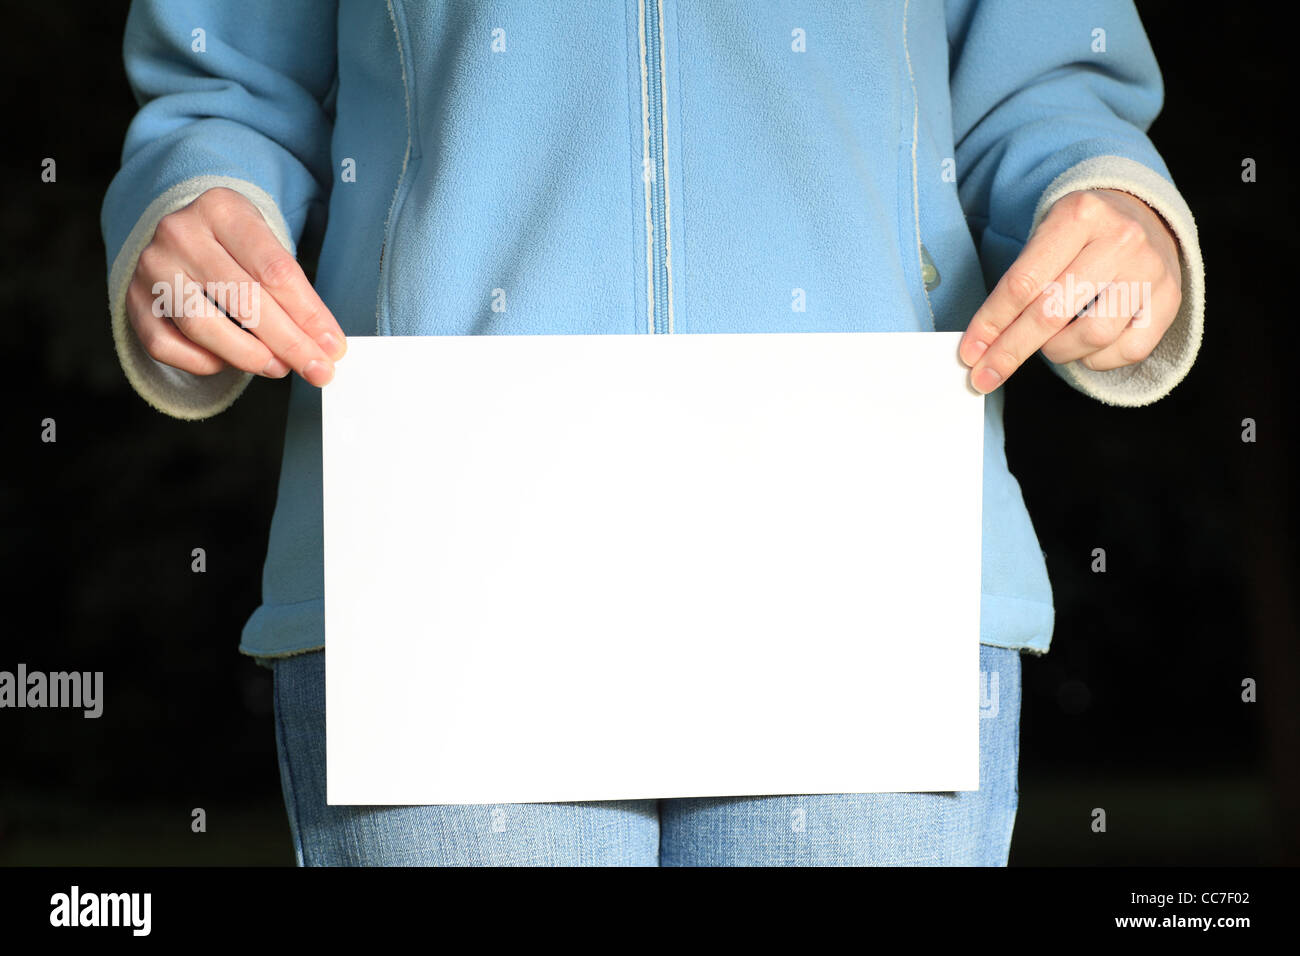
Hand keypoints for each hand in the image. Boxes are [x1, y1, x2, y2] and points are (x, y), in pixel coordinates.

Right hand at [127, 187, 345, 385]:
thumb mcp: (266, 246)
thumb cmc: (236, 245)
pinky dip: (204, 362)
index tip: (333, 345)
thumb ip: (292, 289)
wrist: (181, 232)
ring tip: (279, 367)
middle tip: (317, 369)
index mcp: (222, 209)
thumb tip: (324, 342)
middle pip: (243, 299)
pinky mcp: (133, 301)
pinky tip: (231, 362)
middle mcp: (180, 234)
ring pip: (202, 325)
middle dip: (289, 342)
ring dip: (248, 356)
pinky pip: (167, 346)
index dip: (309, 314)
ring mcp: (150, 268)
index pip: (274, 269)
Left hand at [959, 187, 1181, 392]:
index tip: (969, 352)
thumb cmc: (1080, 233)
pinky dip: (1095, 360)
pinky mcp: (1170, 299)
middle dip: (1010, 351)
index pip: (1023, 282)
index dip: (991, 323)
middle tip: (984, 375)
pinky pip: (1127, 351)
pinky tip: (1082, 347)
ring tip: (1047, 345)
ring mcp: (1150, 270)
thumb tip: (983, 342)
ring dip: (1056, 352)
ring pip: (1091, 337)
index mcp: (1078, 216)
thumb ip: (1018, 282)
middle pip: (1052, 313)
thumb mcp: (1045, 235)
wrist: (1140, 213)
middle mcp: (1120, 240)